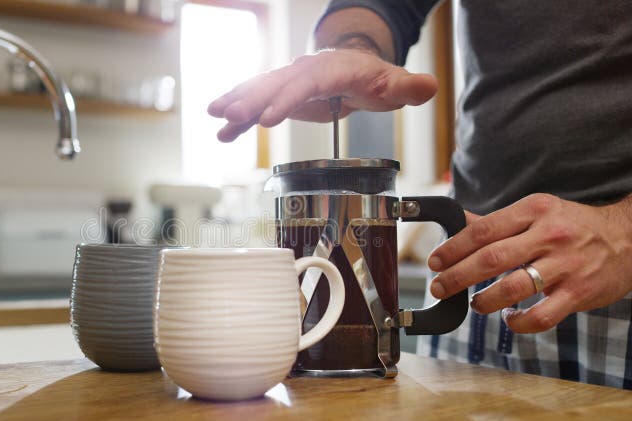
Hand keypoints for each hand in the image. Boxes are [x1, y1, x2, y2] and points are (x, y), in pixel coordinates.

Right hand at [207, 48, 437, 141]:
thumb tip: (427, 85)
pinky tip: (223, 130)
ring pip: (260, 90)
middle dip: (251, 100)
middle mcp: (305, 71)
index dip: (286, 100)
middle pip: (275, 84)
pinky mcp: (282, 94)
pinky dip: (239, 114)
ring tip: (216, 117)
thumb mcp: (391, 84)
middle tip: (229, 114)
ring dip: (237, 103)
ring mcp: (290, 81)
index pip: (306, 84)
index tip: (268, 119)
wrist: (356, 66)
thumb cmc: (373, 78)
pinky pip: (257, 102)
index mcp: (331, 69)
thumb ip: (406, 87)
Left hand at [427, 193, 631, 332]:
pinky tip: (509, 318)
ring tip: (474, 303)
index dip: (453, 248)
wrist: (630, 238)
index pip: (482, 230)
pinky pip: (541, 316)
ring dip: (484, 300)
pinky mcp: (579, 293)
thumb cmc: (574, 226)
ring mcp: (566, 265)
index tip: (434, 261)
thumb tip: (455, 222)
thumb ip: (497, 222)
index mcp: (534, 210)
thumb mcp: (537, 212)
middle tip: (439, 287)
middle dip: (457, 276)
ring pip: (513, 287)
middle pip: (491, 259)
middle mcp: (549, 235)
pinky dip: (519, 321)